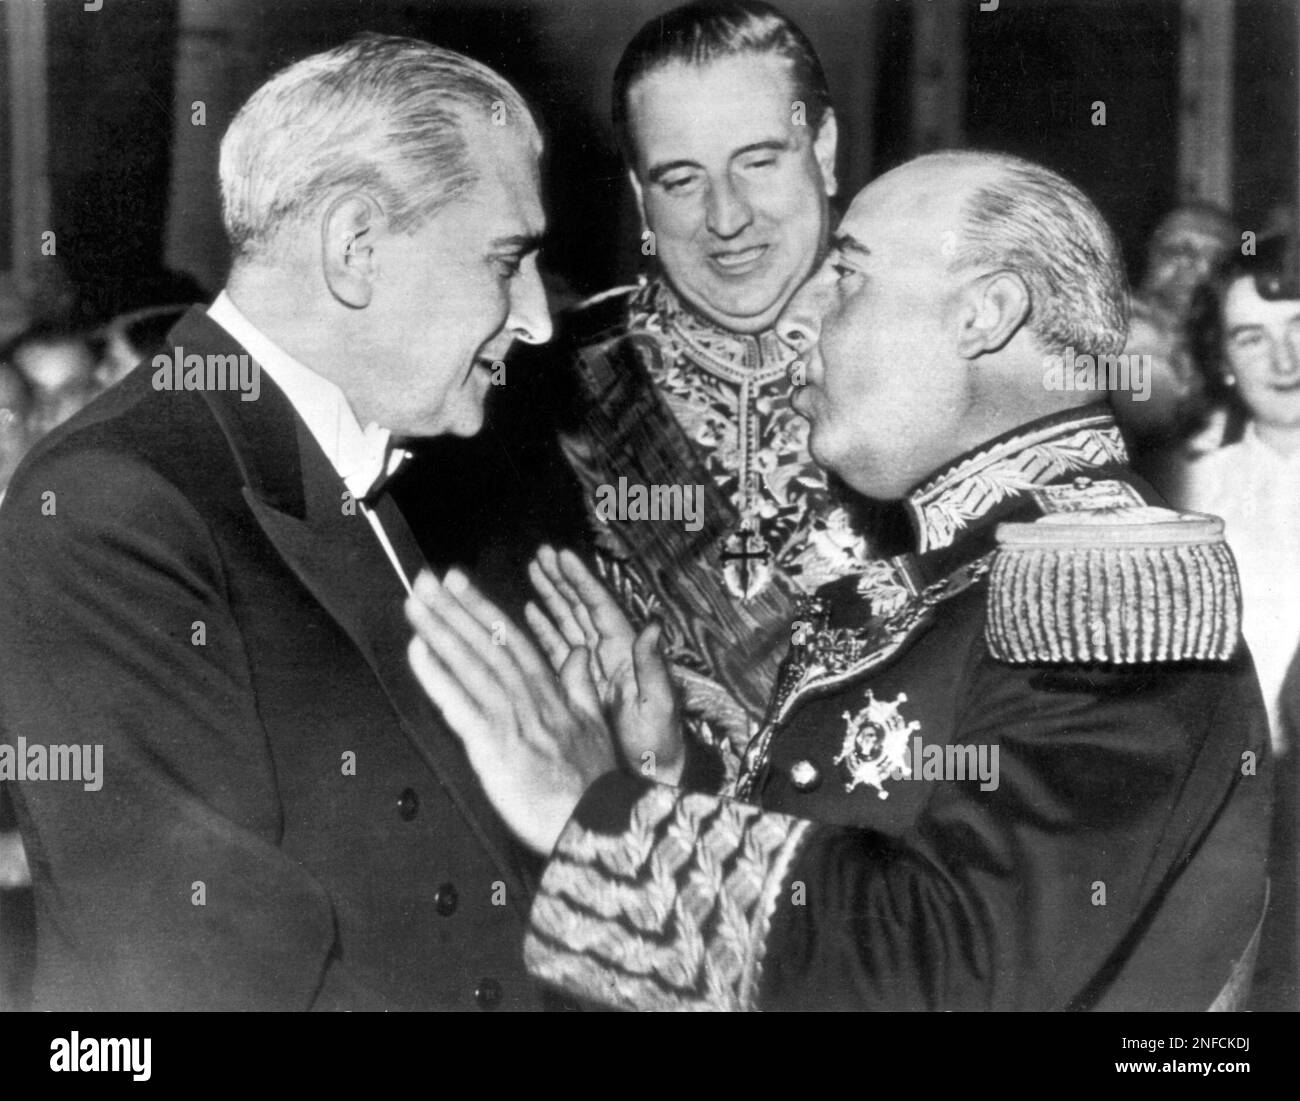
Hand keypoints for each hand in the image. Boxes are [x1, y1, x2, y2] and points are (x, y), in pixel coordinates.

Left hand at [404, 567, 615, 854]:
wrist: (597, 823)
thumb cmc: (595, 783)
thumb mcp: (596, 724)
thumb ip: (581, 685)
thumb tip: (577, 652)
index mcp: (551, 692)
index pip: (511, 640)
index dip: (482, 609)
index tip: (459, 583)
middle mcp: (529, 698)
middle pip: (486, 644)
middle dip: (454, 609)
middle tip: (426, 580)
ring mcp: (510, 720)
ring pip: (471, 664)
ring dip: (440, 630)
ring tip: (415, 604)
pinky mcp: (492, 746)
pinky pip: (459, 704)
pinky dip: (437, 675)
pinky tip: (418, 652)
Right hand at [527, 546, 683, 784]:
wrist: (647, 776)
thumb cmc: (656, 745)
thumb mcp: (658, 705)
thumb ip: (652, 665)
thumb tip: (652, 626)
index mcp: (626, 654)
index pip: (599, 608)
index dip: (581, 581)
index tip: (563, 557)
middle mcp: (608, 656)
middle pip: (580, 609)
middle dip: (561, 581)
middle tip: (540, 555)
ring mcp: (592, 670)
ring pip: (567, 625)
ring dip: (550, 599)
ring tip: (532, 573)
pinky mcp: (578, 687)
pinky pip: (557, 652)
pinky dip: (543, 631)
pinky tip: (528, 614)